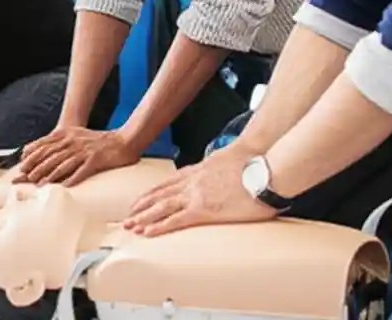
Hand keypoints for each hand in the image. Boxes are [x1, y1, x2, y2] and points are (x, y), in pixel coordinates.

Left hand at [18, 126, 140, 185]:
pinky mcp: (96, 160)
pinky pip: (81, 171)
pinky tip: (64, 187)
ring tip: (40, 185)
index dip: (32, 157)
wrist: (124, 140)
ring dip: (50, 175)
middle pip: (50, 156)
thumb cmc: (98, 140)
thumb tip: (42, 149)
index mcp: (67, 134)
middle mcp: (73, 141)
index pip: (45, 145)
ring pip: (63, 164)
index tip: (21, 167)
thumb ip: (60, 141)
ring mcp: (84, 151)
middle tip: (25, 179)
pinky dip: (72, 179)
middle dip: (36, 168)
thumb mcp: (76, 135)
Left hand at [123, 144, 275, 235]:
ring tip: (130, 225)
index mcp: (198, 171)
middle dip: (142, 206)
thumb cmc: (253, 163)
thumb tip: (222, 171)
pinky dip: (159, 226)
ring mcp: (196, 195)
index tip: (141, 199)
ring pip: (161, 207)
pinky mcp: (204, 210)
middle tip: (128, 215)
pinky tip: (147, 232)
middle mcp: (192, 182)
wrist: (262, 166)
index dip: (153, 192)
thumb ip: (218, 167)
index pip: (168, 183)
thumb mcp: (228, 159)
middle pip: (160, 194)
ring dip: (143, 217)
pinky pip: (175, 220)